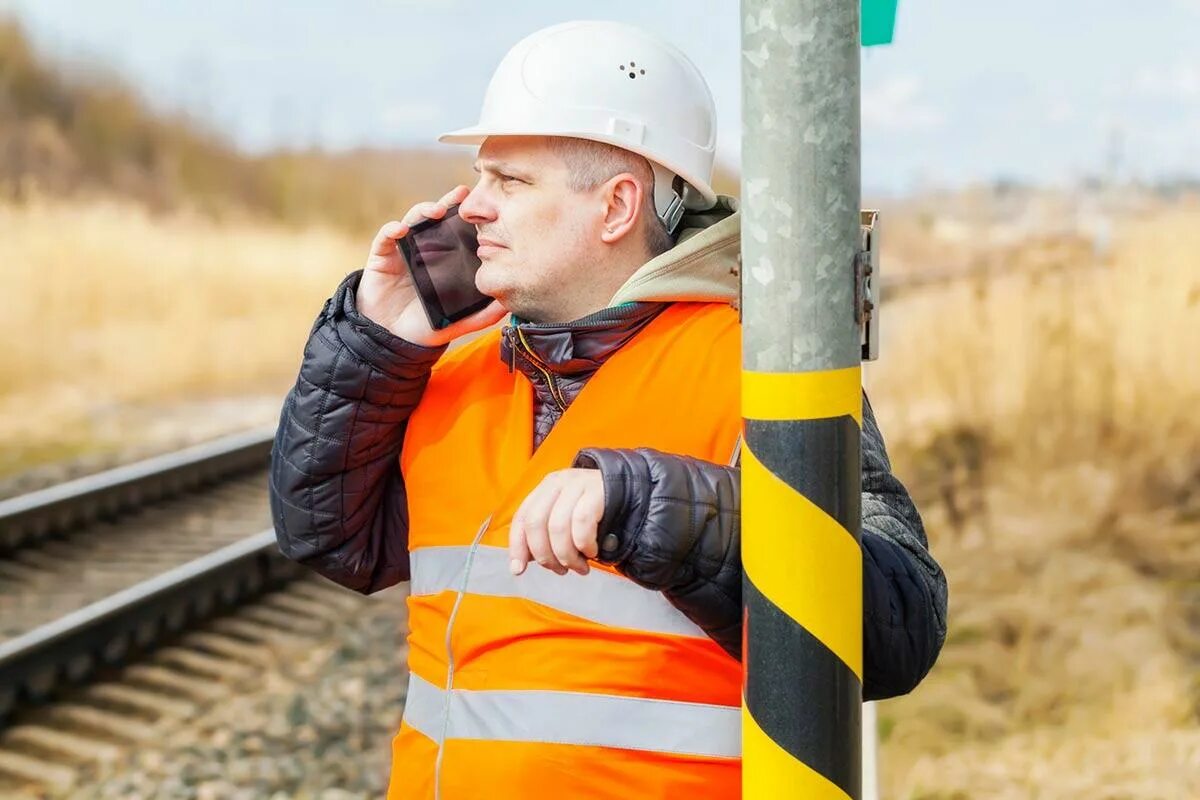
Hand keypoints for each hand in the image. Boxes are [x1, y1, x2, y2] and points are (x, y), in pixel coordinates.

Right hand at [358, 185, 504, 346]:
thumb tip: (506, 306)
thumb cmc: (425, 327)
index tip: (484, 206)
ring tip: (436, 211)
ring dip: (423, 211)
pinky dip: (392, 229)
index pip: (457, 232)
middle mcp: (424, 249)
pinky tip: (401, 229)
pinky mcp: (382, 256)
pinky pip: (385, 237)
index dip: (468, 217)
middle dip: (448, 203)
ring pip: (413, 220)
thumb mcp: (457, 322)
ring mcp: (403, 250)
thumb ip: (481, 316)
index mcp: (443, 259)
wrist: (391, 338)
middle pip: (436, 219)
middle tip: (461, 194)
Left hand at [509, 469, 603, 575]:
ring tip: (579, 567)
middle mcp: (557, 483)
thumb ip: (544, 537)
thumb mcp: (565, 521)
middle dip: (545, 555)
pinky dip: (584, 544)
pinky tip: (591, 552)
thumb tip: (522, 562)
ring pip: (558, 526)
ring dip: (567, 555)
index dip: (518, 546)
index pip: (522, 518)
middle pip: (536, 522)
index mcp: (544, 489)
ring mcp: (577, 484)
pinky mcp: (597, 491)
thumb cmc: (595, 514)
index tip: (518, 569)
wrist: (632, 495)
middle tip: (560, 570)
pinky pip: (582, 522)